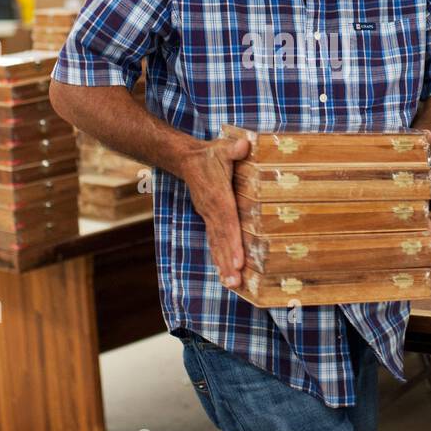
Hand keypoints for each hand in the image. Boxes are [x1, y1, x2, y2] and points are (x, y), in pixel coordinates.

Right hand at [178, 136, 250, 288]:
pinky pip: (214, 242)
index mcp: (218, 197)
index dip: (234, 242)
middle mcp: (212, 211)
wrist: (187, 160)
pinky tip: (225, 274)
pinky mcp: (208, 219)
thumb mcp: (222, 148)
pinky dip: (219, 258)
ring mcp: (208, 217)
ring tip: (232, 285)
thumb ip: (233, 149)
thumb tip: (243, 145)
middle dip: (229, 262)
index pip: (227, 223)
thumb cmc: (209, 155)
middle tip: (237, 282)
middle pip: (222, 240)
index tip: (239, 260)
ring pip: (217, 244)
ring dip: (224, 265)